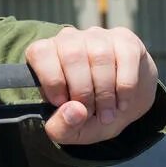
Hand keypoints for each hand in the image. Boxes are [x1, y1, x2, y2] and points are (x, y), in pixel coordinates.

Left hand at [24, 24, 158, 147]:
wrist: (122, 106)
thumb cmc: (88, 115)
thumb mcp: (70, 130)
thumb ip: (61, 127)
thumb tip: (74, 110)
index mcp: (46, 56)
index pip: (40, 53)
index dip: (51, 80)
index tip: (62, 102)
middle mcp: (70, 39)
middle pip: (72, 56)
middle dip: (82, 92)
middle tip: (89, 113)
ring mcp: (98, 36)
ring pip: (100, 57)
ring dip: (105, 93)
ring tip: (107, 114)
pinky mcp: (125, 39)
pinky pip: (125, 58)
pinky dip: (124, 86)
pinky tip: (122, 102)